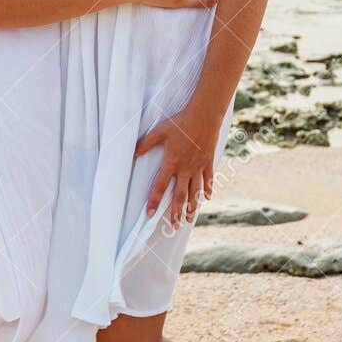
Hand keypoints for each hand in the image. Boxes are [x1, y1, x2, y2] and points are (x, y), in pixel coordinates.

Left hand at [135, 104, 221, 226]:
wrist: (204, 116)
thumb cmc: (181, 122)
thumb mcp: (160, 131)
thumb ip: (146, 143)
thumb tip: (133, 153)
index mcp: (171, 163)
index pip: (160, 187)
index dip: (154, 201)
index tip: (150, 214)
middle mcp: (185, 168)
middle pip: (180, 195)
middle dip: (176, 212)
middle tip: (174, 226)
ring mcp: (198, 166)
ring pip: (195, 191)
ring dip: (192, 206)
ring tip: (189, 218)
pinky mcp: (208, 162)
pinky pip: (208, 179)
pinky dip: (208, 189)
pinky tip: (207, 198)